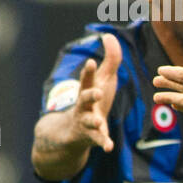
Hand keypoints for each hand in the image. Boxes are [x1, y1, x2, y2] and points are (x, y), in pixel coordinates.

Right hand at [71, 33, 121, 150]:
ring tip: (99, 121)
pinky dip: (103, 143)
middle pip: (85, 98)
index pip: (87, 79)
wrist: (72, 131)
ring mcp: (86, 121)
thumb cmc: (93, 100)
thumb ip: (110, 59)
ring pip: (89, 121)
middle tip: (97, 91)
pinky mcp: (92, 136)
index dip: (88, 71)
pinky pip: (98, 140)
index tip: (90, 62)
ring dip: (94, 121)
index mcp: (88, 90)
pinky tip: (108, 147)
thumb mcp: (102, 79)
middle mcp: (84, 105)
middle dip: (90, 94)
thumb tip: (109, 35)